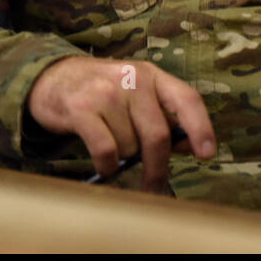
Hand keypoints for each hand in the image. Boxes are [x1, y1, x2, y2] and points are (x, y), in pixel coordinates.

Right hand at [27, 57, 216, 191]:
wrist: (53, 79)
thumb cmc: (103, 92)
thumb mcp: (137, 94)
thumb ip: (162, 116)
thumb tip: (188, 146)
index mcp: (153, 75)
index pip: (187, 99)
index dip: (201, 128)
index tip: (207, 154)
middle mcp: (133, 79)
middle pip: (158, 134)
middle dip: (157, 166)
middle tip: (153, 185)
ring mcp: (107, 92)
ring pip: (130, 146)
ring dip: (125, 159)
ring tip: (114, 149)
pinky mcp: (81, 108)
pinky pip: (106, 150)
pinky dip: (108, 166)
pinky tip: (105, 164)